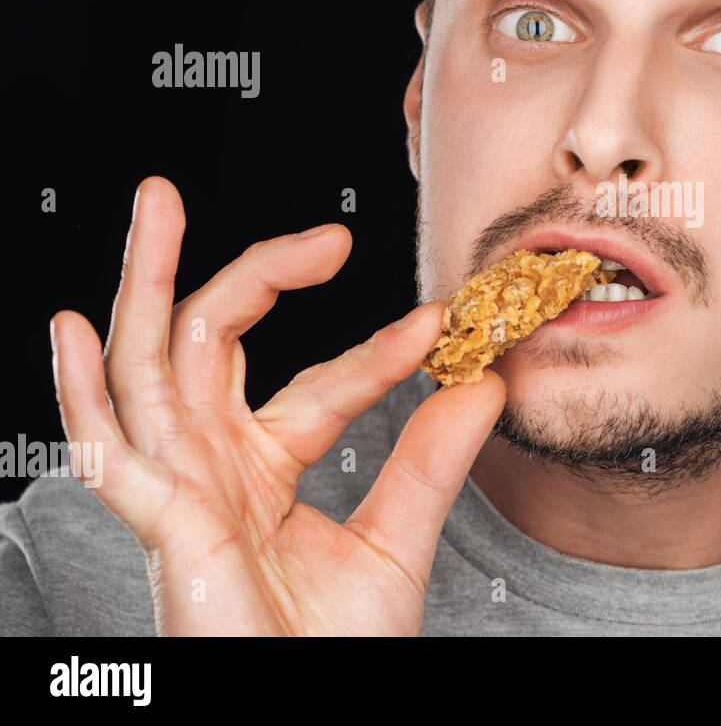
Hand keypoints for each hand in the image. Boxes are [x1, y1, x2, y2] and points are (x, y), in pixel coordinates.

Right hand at [48, 176, 504, 634]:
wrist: (317, 715)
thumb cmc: (337, 653)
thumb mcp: (397, 541)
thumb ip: (430, 460)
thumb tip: (483, 382)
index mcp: (263, 472)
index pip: (314, 385)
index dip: (373, 350)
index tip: (438, 322)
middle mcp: (214, 472)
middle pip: (203, 348)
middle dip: (225, 268)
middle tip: (260, 208)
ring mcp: (183, 495)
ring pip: (149, 371)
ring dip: (147, 285)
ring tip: (157, 206)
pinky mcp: (166, 530)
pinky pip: (111, 455)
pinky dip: (85, 391)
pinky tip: (76, 328)